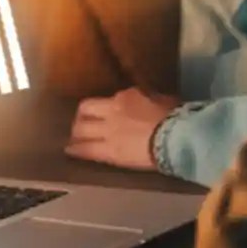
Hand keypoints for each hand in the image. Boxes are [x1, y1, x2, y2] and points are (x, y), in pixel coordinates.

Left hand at [65, 88, 179, 170]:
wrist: (175, 136)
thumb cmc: (176, 118)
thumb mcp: (163, 100)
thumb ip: (151, 101)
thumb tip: (151, 105)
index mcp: (127, 96)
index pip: (110, 100)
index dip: (105, 107)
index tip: (106, 113)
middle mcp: (112, 110)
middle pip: (86, 109)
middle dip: (81, 116)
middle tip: (79, 124)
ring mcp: (108, 131)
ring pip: (81, 128)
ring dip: (76, 133)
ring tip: (72, 139)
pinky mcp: (109, 151)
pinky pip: (87, 150)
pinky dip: (76, 150)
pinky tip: (69, 151)